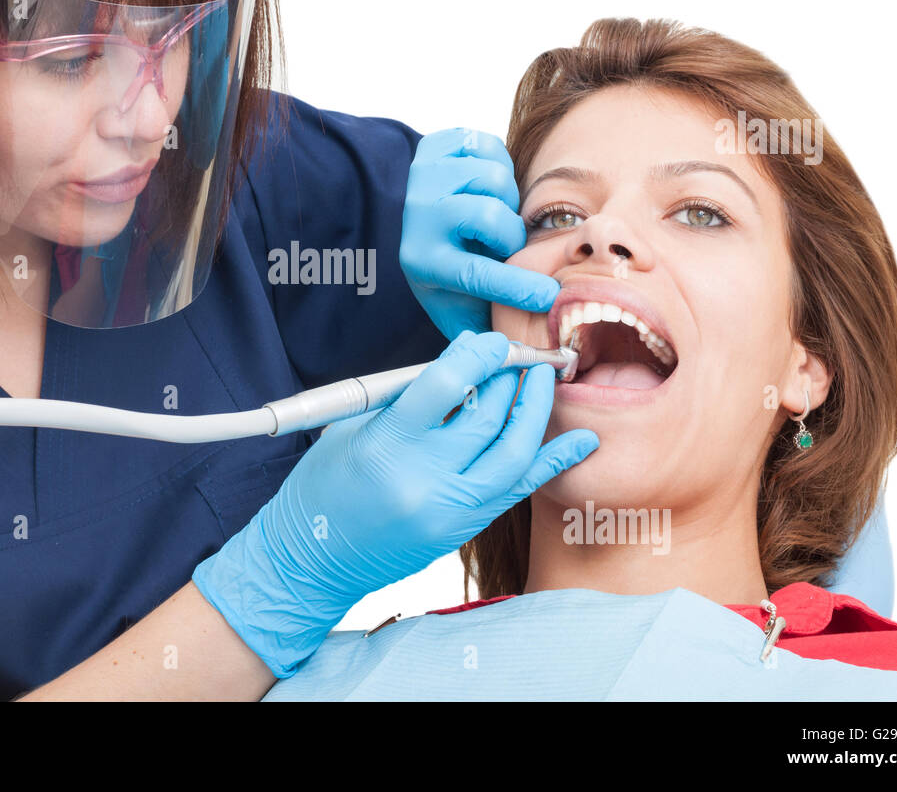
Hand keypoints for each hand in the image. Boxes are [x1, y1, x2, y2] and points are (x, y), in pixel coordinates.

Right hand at [192, 331, 597, 676]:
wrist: (313, 556)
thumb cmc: (326, 481)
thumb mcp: (356, 423)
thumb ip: (410, 392)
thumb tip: (466, 354)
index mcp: (387, 445)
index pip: (446, 385)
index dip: (476, 355)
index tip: (488, 340)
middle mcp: (424, 481)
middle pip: (488, 416)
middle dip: (509, 376)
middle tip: (519, 353)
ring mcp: (449, 511)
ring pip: (514, 452)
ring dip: (535, 410)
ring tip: (544, 379)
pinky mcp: (463, 530)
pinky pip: (518, 490)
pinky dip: (552, 461)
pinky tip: (583, 440)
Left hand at [400, 128, 559, 337]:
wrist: (424, 221)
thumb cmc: (454, 274)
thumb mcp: (463, 307)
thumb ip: (495, 330)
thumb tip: (534, 363)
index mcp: (423, 262)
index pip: (476, 275)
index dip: (518, 287)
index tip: (548, 296)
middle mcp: (417, 217)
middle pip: (490, 215)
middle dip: (511, 233)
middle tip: (507, 244)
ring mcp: (424, 177)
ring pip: (493, 176)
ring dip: (505, 197)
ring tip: (493, 213)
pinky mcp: (434, 146)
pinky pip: (487, 144)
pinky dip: (497, 162)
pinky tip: (484, 187)